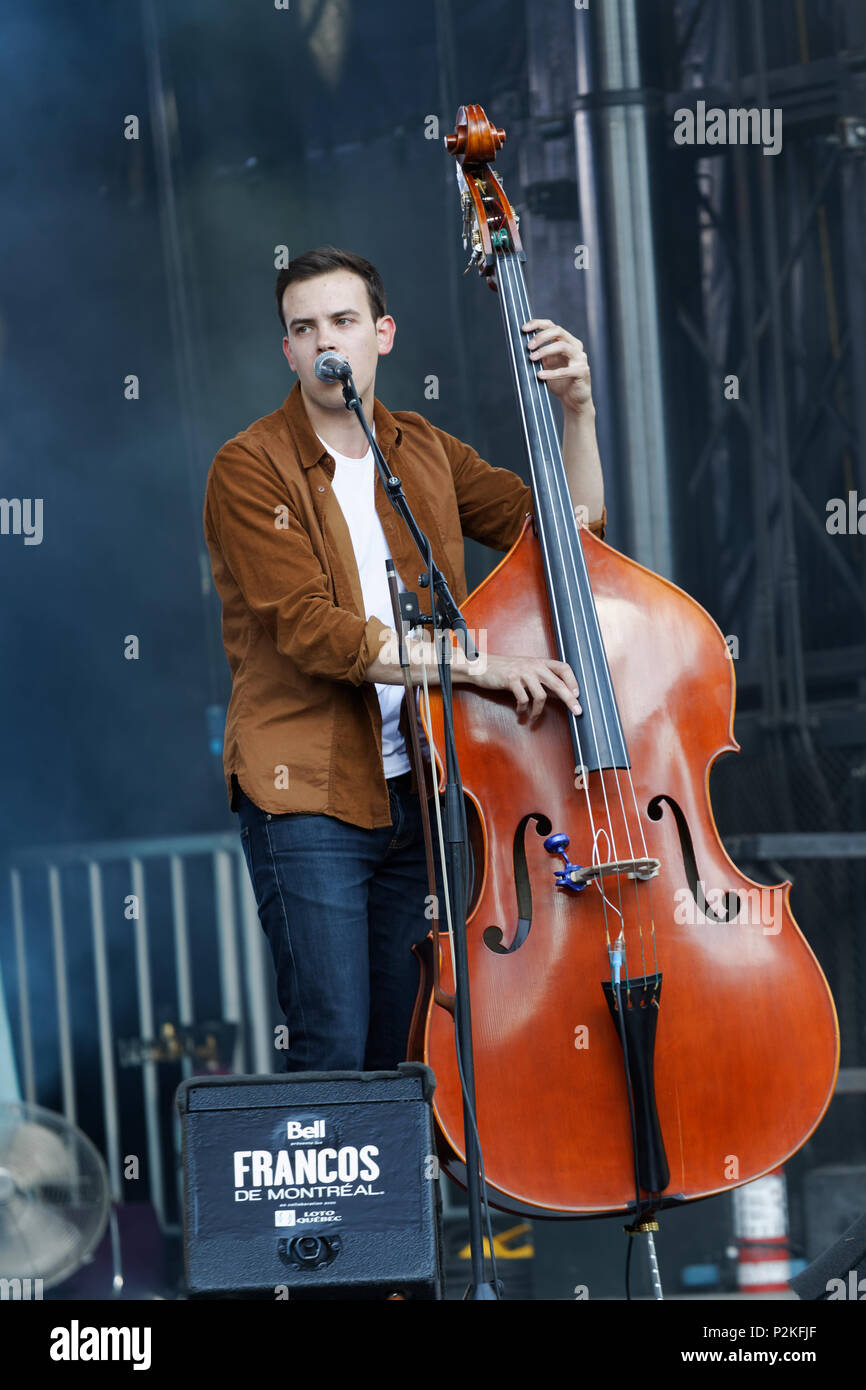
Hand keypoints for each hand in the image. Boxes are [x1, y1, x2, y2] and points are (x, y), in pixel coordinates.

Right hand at [458, 652, 580, 723]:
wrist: (482, 665)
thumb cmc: (505, 669)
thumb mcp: (526, 668)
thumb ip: (541, 676)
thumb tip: (558, 691)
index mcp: (540, 662)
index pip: (564, 667)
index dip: (573, 681)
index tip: (577, 694)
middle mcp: (534, 665)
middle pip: (558, 684)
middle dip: (569, 699)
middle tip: (577, 711)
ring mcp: (523, 672)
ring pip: (541, 695)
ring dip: (539, 711)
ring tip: (534, 718)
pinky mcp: (511, 680)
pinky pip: (523, 699)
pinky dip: (523, 709)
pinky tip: (520, 712)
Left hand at [521, 318, 592, 414]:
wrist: (574, 401)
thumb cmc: (560, 382)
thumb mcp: (547, 366)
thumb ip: (539, 355)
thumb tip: (521, 347)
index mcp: (566, 341)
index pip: (552, 326)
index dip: (537, 324)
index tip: (523, 329)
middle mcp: (575, 346)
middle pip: (558, 331)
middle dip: (541, 337)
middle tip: (528, 347)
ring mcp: (580, 358)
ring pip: (562, 346)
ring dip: (545, 351)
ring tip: (532, 359)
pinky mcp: (582, 372)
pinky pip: (566, 370)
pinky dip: (551, 373)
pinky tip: (540, 376)